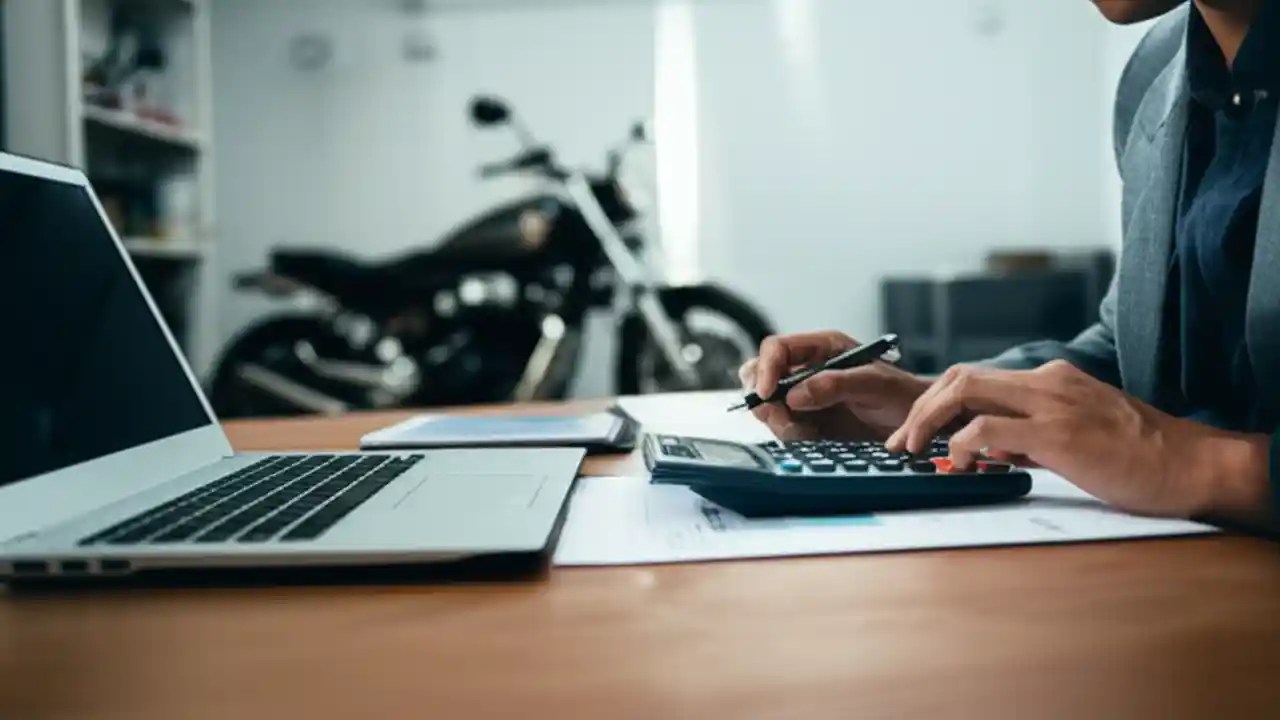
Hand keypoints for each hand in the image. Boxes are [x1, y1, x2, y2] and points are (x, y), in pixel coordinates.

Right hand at [737, 331, 930, 441]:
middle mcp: (807, 370)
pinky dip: (791, 435)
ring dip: (779, 421)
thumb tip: (795, 394)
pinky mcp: (806, 422)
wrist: (916, 427)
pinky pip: (782, 427)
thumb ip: (834, 384)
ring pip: (767, 405)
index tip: (768, 393)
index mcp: (821, 349)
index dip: (766, 368)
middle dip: (765, 399)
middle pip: (761, 376)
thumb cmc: (901, 395)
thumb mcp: (873, 384)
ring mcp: (804, 397)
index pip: (776, 349)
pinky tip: (813, 437)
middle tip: (779, 417)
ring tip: (807, 432)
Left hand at [884, 360, 1269, 519]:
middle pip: (959, 378)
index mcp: (1049, 380)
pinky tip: (960, 463)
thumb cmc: (1136, 456)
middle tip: (901, 442)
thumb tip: (987, 450)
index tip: (915, 432)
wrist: (1188, 463)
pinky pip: (989, 430)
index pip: (976, 379)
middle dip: (920, 409)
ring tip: (914, 450)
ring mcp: (1051, 404)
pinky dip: (962, 446)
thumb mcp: (1075, 436)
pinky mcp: (1058, 434)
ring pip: (966, 392)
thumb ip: (1028, 437)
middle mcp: (1046, 382)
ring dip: (928, 422)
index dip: (936, 404)